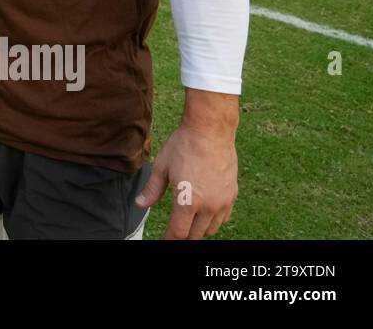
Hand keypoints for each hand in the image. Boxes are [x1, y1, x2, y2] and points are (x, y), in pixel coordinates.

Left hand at [136, 115, 237, 239]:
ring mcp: (223, 202)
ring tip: (188, 224)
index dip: (169, 239)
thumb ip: (152, 190)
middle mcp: (208, 206)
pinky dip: (213, 221)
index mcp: (188, 201)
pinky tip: (204, 213)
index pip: (178, 232)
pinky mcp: (232, 195)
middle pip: (195, 234)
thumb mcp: (162, 167)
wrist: (210, 131)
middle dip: (183, 236)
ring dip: (198, 230)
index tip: (164, 241)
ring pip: (211, 229)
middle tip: (173, 233)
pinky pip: (223, 218)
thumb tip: (140, 204)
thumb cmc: (184, 146)